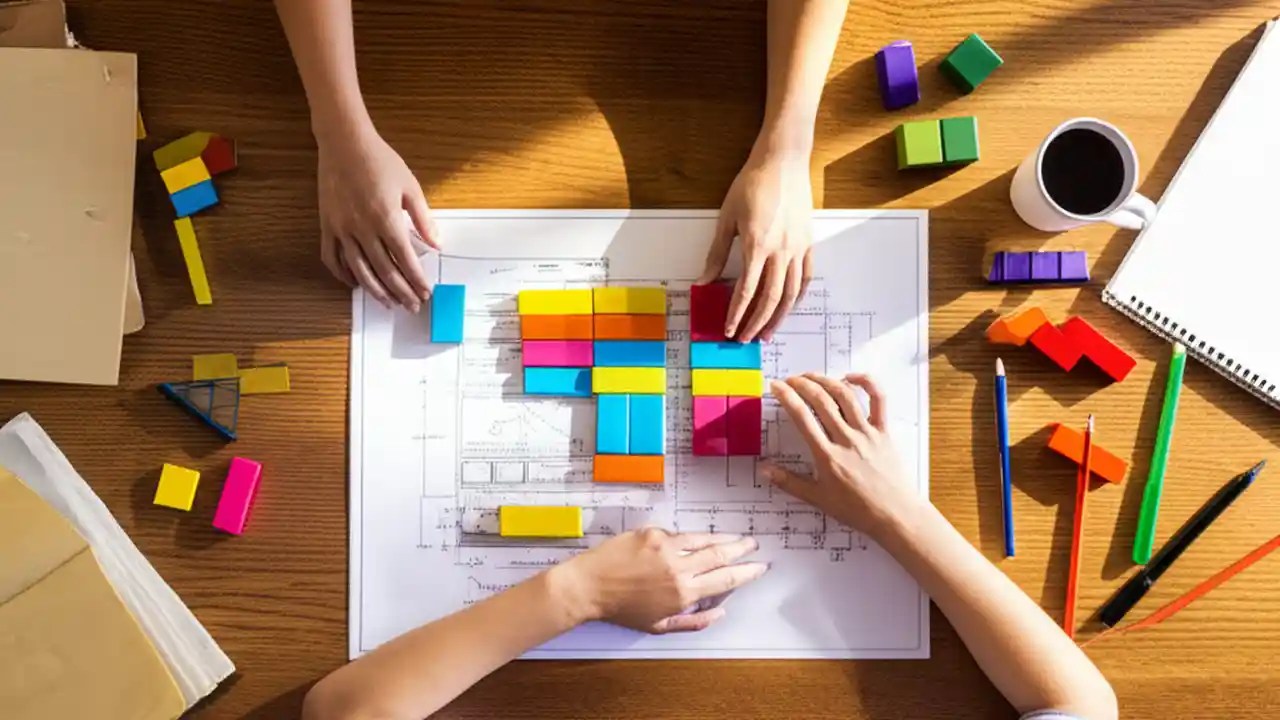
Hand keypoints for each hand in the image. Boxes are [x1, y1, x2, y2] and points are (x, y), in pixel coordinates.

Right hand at [316, 129, 438, 310]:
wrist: (345, 142)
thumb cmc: (380, 161)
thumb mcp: (411, 186)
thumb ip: (424, 218)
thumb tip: (437, 244)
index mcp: (386, 218)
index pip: (405, 259)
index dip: (416, 279)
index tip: (425, 292)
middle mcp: (363, 228)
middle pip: (384, 270)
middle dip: (401, 291)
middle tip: (412, 304)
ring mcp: (342, 228)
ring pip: (358, 270)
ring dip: (375, 290)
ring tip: (388, 303)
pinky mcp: (327, 225)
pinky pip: (332, 258)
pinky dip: (343, 274)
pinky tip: (355, 283)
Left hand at [553, 528, 766, 633]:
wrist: (589, 586)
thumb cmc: (621, 609)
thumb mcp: (659, 626)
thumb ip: (694, 620)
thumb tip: (719, 612)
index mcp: (682, 592)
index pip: (725, 579)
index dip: (746, 572)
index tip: (759, 567)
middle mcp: (677, 567)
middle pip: (720, 554)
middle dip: (741, 549)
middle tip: (753, 545)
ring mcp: (664, 546)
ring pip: (702, 538)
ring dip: (722, 537)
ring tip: (734, 537)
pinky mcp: (651, 533)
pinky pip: (676, 534)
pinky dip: (686, 538)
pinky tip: (689, 541)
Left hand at [698, 150, 813, 341]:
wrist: (783, 161)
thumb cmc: (752, 184)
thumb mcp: (726, 218)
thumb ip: (716, 254)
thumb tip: (703, 281)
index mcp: (757, 245)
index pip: (746, 291)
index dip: (737, 314)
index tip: (729, 330)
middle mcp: (781, 250)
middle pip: (770, 298)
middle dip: (757, 323)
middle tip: (746, 339)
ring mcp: (798, 248)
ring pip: (791, 293)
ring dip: (778, 316)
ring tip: (767, 332)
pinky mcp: (808, 243)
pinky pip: (806, 277)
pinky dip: (797, 296)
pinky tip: (788, 307)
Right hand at [763, 373, 923, 538]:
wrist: (895, 515)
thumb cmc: (858, 510)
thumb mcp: (818, 499)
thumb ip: (789, 482)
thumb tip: (764, 470)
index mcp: (827, 456)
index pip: (801, 417)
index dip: (786, 397)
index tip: (776, 387)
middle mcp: (846, 439)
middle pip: (821, 400)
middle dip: (801, 384)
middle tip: (790, 380)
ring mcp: (867, 433)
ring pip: (845, 395)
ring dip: (825, 380)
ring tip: (811, 376)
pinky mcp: (884, 431)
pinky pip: (878, 399)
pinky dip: (866, 382)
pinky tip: (850, 377)